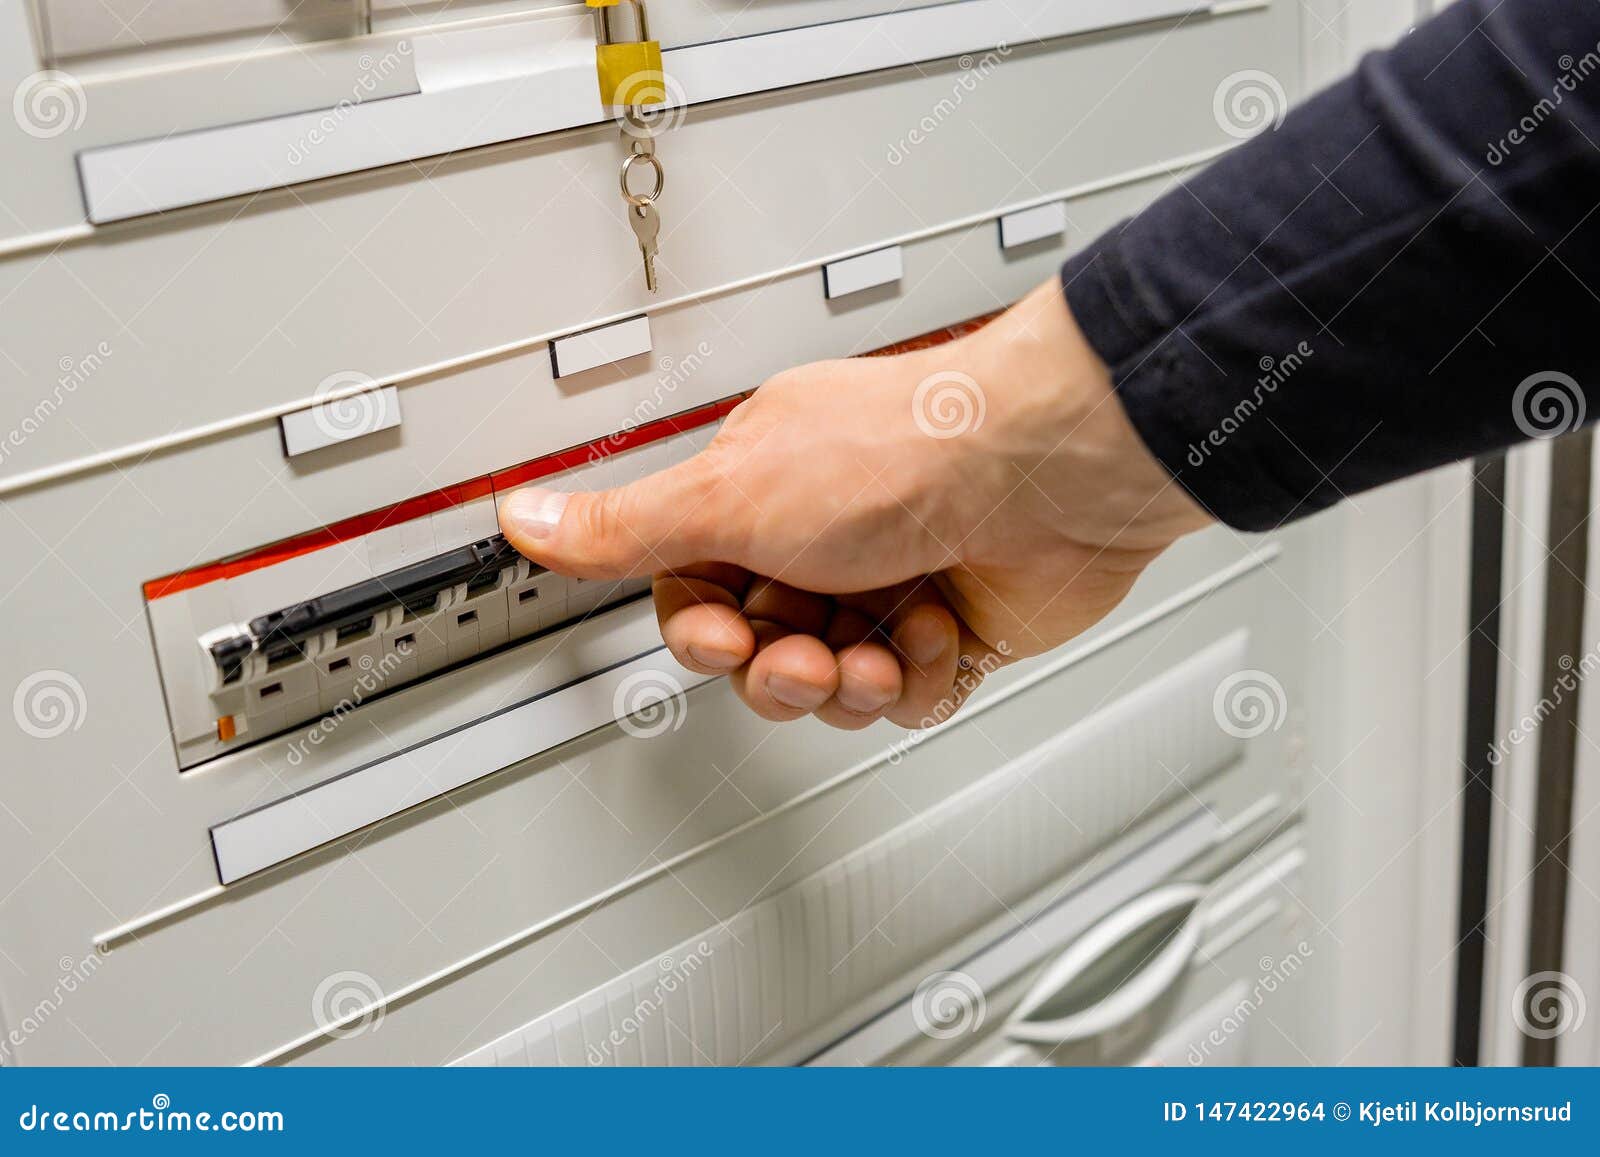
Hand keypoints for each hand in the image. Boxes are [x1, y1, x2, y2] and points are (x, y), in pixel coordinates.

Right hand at [501, 278, 1211, 729]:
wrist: (1047, 472)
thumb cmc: (907, 454)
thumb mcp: (729, 495)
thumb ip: (623, 527)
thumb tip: (525, 515)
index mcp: (759, 491)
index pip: (693, 592)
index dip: (703, 634)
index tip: (724, 633)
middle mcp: (823, 537)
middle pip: (758, 653)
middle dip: (778, 669)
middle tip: (803, 648)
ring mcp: (889, 582)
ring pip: (829, 688)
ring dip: (849, 680)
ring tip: (876, 642)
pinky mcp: (949, 628)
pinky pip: (901, 697)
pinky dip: (914, 679)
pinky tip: (932, 630)